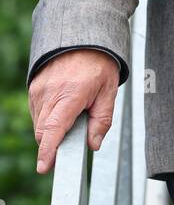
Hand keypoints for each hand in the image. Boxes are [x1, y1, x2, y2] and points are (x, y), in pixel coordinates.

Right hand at [29, 49, 120, 173]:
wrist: (83, 38)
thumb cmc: (99, 63)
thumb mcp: (109, 92)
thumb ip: (102, 120)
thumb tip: (94, 144)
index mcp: (71, 94)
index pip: (54, 128)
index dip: (48, 150)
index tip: (44, 166)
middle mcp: (50, 92)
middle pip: (43, 131)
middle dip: (52, 144)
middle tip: (69, 146)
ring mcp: (39, 89)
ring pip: (39, 123)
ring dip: (51, 130)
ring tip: (71, 116)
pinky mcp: (33, 87)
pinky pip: (36, 112)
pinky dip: (47, 118)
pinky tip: (62, 110)